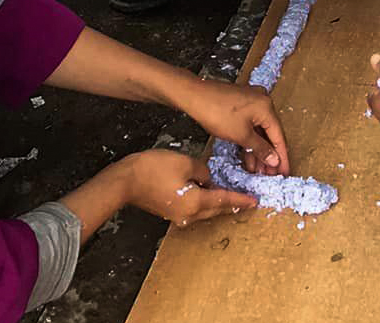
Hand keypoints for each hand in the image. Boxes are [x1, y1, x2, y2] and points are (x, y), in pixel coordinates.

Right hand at [117, 149, 255, 225]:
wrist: (126, 181)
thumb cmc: (154, 169)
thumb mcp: (185, 162)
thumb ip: (202, 171)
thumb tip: (207, 178)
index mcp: (196, 202)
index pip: (224, 200)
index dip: (240, 199)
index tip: (253, 202)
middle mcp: (189, 214)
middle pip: (216, 209)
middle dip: (231, 204)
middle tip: (245, 200)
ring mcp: (178, 216)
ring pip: (204, 210)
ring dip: (217, 203)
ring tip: (229, 196)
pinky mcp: (169, 212)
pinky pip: (193, 209)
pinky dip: (203, 202)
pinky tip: (206, 193)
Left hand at [174, 76, 289, 176]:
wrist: (195, 96)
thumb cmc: (218, 114)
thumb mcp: (241, 135)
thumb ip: (261, 149)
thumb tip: (275, 160)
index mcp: (267, 107)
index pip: (279, 136)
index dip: (282, 157)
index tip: (284, 174)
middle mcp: (262, 102)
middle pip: (270, 134)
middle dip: (269, 156)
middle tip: (270, 176)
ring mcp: (251, 102)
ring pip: (259, 131)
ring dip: (258, 151)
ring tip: (258, 172)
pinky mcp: (241, 105)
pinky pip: (250, 125)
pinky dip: (250, 141)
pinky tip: (249, 158)